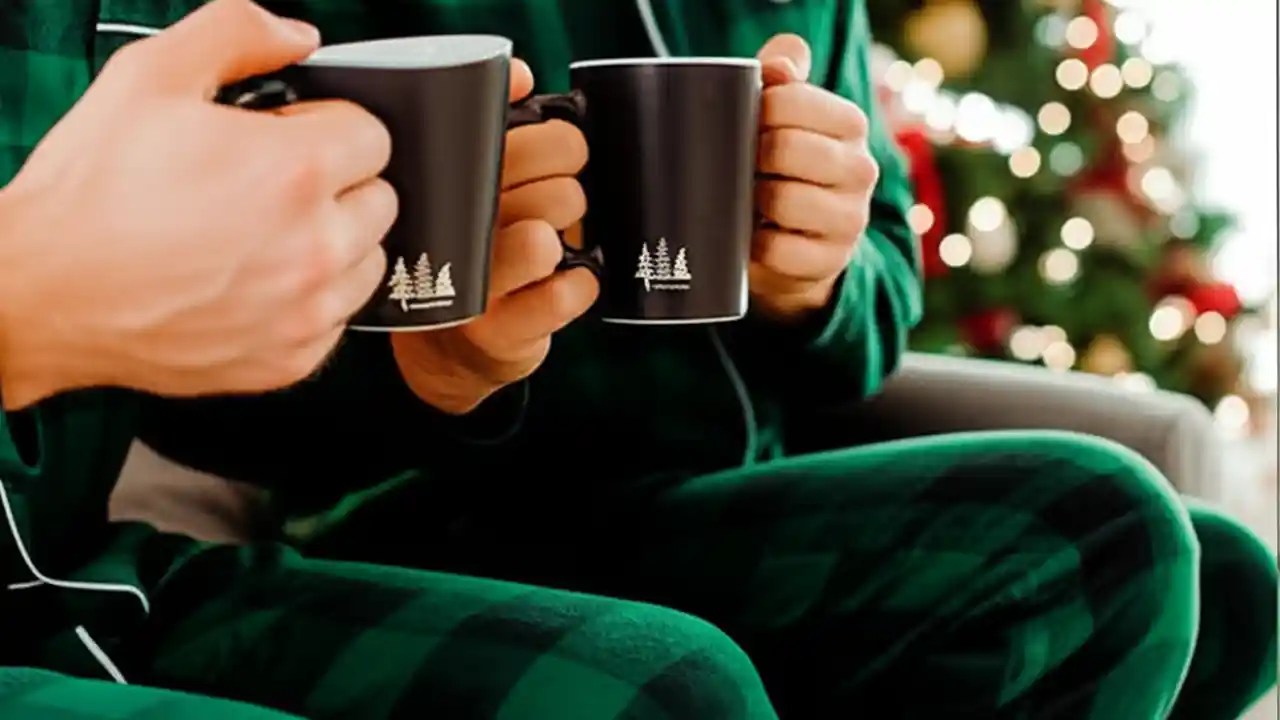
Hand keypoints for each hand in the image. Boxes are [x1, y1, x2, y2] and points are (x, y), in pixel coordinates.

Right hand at [0, 0, 395, 409]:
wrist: (44, 294)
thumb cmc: (91, 194)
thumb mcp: (150, 76)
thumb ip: (237, 33)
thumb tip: (297, 37)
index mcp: (296, 172)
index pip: (373, 137)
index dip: (327, 128)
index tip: (291, 139)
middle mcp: (316, 247)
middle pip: (380, 200)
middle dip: (337, 185)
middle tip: (272, 186)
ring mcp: (307, 311)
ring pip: (368, 262)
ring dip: (333, 243)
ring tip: (265, 235)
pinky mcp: (291, 360)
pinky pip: (338, 320)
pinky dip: (310, 300)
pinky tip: (257, 282)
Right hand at [391, 63, 596, 414]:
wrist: (452, 347)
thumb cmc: (478, 248)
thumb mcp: (477, 186)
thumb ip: (499, 128)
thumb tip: (520, 74)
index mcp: (457, 183)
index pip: (517, 140)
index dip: (560, 142)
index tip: (564, 154)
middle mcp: (460, 229)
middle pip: (548, 185)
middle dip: (572, 187)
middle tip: (562, 199)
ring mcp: (478, 283)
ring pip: (546, 233)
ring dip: (571, 234)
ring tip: (558, 240)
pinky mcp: (502, 331)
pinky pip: (567, 293)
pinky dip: (583, 284)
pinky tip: (569, 279)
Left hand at [750, 34, 878, 322]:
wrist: (799, 244)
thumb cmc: (782, 165)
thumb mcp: (784, 115)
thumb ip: (783, 73)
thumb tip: (777, 68)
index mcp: (850, 123)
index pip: (793, 99)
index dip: (755, 110)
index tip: (740, 122)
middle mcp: (860, 169)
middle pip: (784, 147)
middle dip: (749, 157)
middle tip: (739, 165)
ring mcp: (850, 219)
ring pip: (782, 199)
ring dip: (751, 200)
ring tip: (746, 198)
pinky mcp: (829, 262)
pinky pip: (776, 249)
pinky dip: (754, 244)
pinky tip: (753, 235)